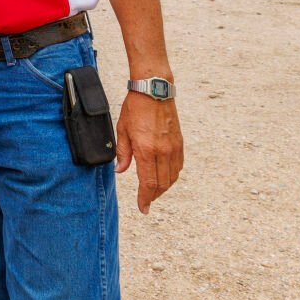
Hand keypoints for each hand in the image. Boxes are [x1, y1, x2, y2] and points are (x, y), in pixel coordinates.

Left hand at [115, 92, 183, 213]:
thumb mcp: (122, 130)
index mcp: (146, 150)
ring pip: (172, 177)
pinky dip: (172, 176)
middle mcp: (162, 152)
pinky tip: (165, 177)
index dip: (145, 198)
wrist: (154, 90)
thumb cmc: (135, 108)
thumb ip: (122, 153)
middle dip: (153, 196)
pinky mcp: (179, 143)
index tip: (143, 209)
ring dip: (163, 188)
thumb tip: (120, 171)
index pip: (148, 183)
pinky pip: (178, 166)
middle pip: (161, 184)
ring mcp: (173, 148)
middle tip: (146, 201)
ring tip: (154, 191)